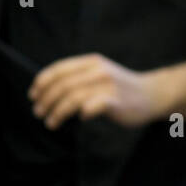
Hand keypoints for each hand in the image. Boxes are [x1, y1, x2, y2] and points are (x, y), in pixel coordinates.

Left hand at [28, 53, 173, 129]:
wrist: (153, 94)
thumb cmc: (119, 87)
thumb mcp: (97, 74)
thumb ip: (77, 78)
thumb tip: (46, 92)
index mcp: (90, 62)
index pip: (59, 69)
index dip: (42, 82)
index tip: (32, 95)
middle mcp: (97, 71)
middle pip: (62, 85)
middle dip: (46, 100)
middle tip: (38, 112)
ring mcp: (107, 85)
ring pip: (73, 97)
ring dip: (57, 111)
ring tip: (50, 123)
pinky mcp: (116, 101)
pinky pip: (93, 106)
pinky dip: (83, 113)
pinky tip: (80, 119)